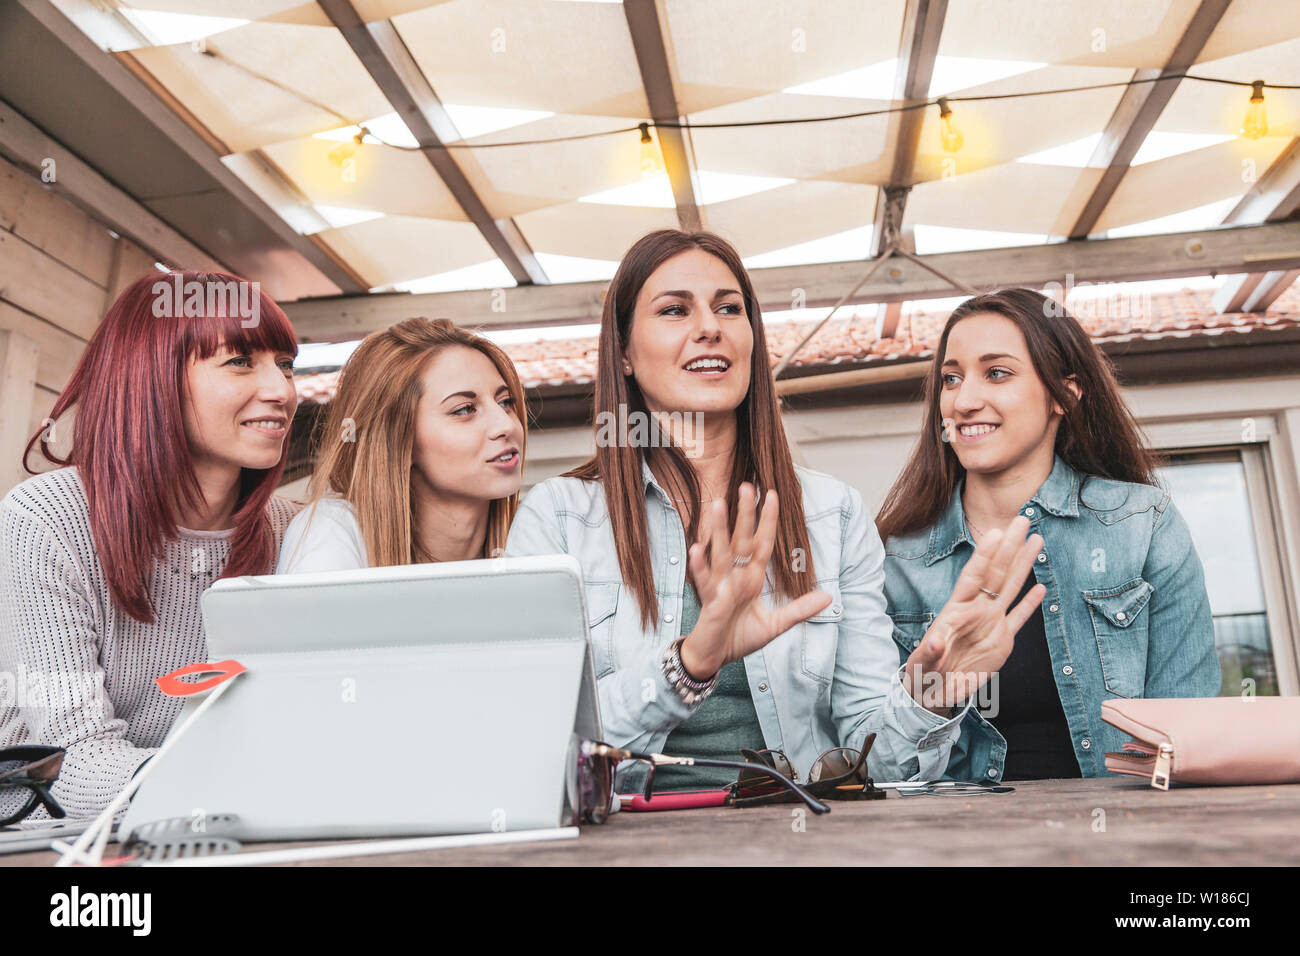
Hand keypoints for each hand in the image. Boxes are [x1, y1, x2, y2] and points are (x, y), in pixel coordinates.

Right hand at [679, 483, 831, 679]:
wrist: (715, 657)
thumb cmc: (739, 637)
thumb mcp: (775, 624)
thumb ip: (799, 609)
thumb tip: (829, 597)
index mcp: (752, 578)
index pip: (763, 543)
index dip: (768, 521)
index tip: (772, 495)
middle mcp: (736, 576)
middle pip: (741, 539)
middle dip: (744, 514)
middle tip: (747, 485)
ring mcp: (721, 586)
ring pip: (721, 553)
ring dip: (720, 529)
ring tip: (719, 504)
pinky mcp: (709, 601)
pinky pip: (705, 580)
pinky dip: (700, 566)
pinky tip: (697, 548)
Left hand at [903, 515, 1045, 712]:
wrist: (935, 689)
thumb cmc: (924, 672)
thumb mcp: (922, 663)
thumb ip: (930, 651)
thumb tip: (934, 641)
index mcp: (956, 611)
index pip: (973, 577)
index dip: (984, 556)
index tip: (994, 533)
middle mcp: (976, 611)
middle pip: (996, 573)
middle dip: (1009, 547)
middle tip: (1021, 520)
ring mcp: (991, 623)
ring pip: (1011, 588)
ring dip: (1024, 565)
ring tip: (1035, 540)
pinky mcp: (1002, 641)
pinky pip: (1019, 618)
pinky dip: (1030, 604)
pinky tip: (1041, 587)